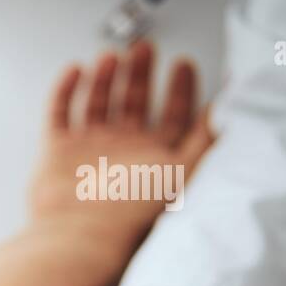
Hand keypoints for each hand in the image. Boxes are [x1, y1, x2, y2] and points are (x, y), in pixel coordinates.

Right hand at [30, 41, 213, 239]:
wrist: (80, 236)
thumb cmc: (130, 213)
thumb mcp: (183, 171)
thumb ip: (205, 137)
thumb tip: (228, 106)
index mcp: (154, 158)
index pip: (174, 114)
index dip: (181, 87)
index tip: (183, 63)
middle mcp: (122, 152)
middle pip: (134, 102)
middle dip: (141, 73)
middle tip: (145, 48)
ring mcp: (87, 151)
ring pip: (98, 103)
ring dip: (105, 77)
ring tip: (111, 56)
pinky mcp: (56, 152)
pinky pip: (59, 113)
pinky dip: (65, 89)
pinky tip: (76, 70)